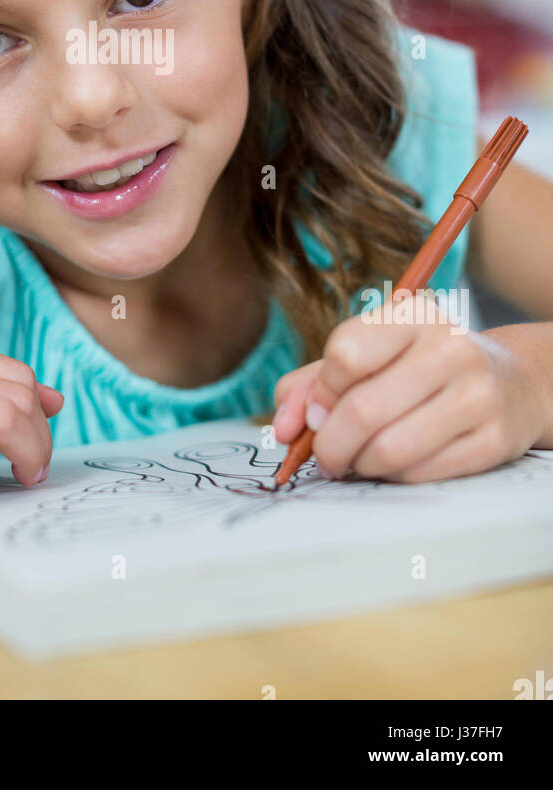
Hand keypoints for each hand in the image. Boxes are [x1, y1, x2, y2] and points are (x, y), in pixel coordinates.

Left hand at [272, 292, 544, 482]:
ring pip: (388, 449)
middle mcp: (448, 348)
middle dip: (329, 445)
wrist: (509, 383)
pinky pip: (419, 473)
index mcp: (412, 316)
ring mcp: (475, 394)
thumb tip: (285, 428)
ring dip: (359, 465)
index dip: (318, 395)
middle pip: (362, 410)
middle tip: (326, 456)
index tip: (313, 416)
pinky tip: (394, 464)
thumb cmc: (417, 368)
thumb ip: (311, 384)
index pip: (346, 354)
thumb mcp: (368, 356)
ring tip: (358, 460)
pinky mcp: (491, 441)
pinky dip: (393, 477)